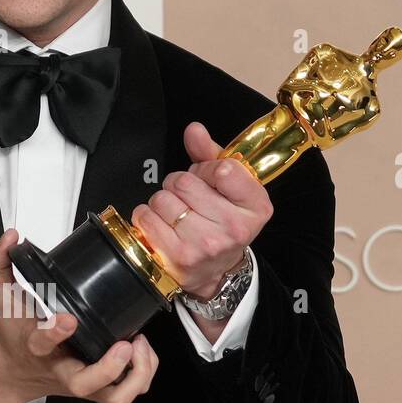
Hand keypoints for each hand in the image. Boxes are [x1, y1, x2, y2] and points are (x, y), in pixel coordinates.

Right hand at [0, 229, 158, 402]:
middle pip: (85, 384)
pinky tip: (141, 350)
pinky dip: (142, 374)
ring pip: (114, 396)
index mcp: (35, 346)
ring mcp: (82, 382)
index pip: (42, 343)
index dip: (55, 333)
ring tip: (138, 344)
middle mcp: (61, 369)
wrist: (10, 373)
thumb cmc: (11, 336)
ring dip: (135, 373)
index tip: (67, 319)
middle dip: (109, 368)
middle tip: (124, 344)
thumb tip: (10, 237)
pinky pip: (126, 392)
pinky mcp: (97, 388)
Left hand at [131, 121, 272, 300]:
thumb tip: (194, 130)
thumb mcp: (227, 189)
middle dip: (179, 184)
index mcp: (256, 206)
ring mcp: (205, 245)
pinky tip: (161, 225)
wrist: (214, 272)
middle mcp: (235, 228)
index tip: (208, 179)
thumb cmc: (221, 224)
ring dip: (162, 201)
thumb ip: (211, 155)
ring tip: (176, 214)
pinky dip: (147, 216)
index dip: (206, 169)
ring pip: (162, 198)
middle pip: (185, 181)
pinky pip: (146, 217)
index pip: (222, 168)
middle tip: (189, 200)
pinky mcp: (178, 258)